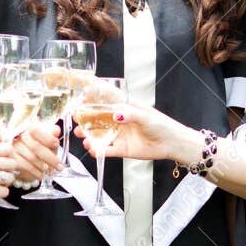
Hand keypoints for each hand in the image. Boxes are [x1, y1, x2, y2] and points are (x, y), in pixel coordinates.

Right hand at [10, 121, 62, 183]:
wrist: (24, 157)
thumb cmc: (37, 146)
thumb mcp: (46, 140)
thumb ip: (51, 135)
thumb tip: (56, 130)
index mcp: (28, 126)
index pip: (37, 130)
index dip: (48, 138)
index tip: (56, 145)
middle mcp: (19, 135)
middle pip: (35, 146)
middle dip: (50, 158)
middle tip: (59, 167)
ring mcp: (13, 146)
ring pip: (31, 158)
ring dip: (43, 166)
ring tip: (50, 171)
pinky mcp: (11, 158)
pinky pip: (24, 166)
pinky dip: (35, 172)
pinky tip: (41, 174)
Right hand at [73, 102, 197, 162]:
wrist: (171, 143)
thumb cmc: (161, 124)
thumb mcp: (145, 116)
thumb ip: (130, 115)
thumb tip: (116, 115)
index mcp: (124, 108)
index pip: (106, 99)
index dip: (93, 96)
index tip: (82, 93)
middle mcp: (119, 120)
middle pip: (98, 118)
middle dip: (85, 118)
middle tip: (75, 118)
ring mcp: (119, 135)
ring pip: (99, 134)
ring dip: (88, 135)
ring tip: (81, 135)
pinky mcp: (121, 149)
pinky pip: (107, 150)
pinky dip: (98, 151)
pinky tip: (92, 150)